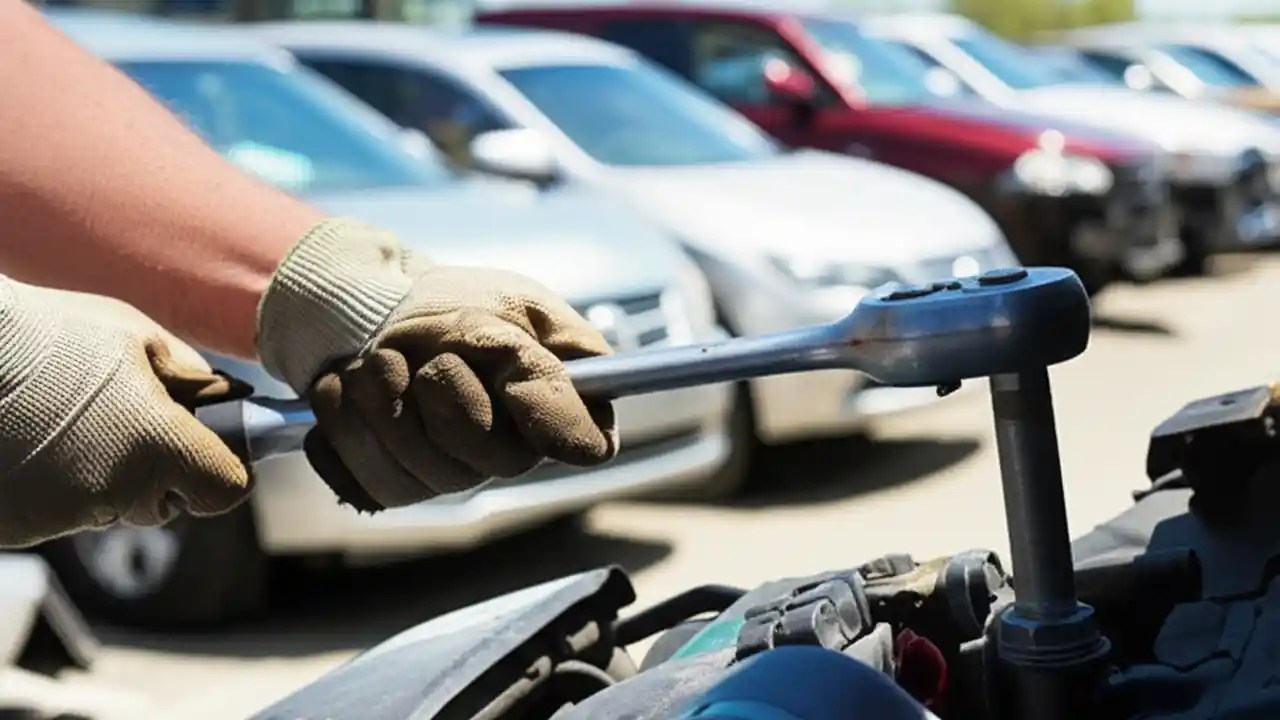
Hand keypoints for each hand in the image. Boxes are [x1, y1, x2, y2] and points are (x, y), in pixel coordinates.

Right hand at [0, 279, 250, 547]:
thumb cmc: (49, 332)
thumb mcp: (137, 336)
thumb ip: (191, 376)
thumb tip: (228, 399)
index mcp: (159, 445)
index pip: (224, 489)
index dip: (221, 471)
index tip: (209, 452)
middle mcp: (116, 491)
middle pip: (162, 502)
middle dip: (152, 470)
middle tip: (113, 420)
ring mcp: (62, 515)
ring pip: (106, 508)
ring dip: (97, 477)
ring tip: (57, 422)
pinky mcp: (17, 528)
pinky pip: (54, 514)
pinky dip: (48, 488)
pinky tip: (24, 443)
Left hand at [257, 220, 615, 510]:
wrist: (377, 303)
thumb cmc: (456, 302)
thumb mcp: (510, 313)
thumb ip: (545, 376)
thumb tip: (590, 451)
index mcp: (557, 407)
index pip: (583, 446)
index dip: (544, 418)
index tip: (508, 378)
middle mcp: (509, 453)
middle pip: (483, 463)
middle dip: (439, 392)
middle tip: (423, 352)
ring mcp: (448, 475)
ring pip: (415, 475)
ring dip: (379, 401)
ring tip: (378, 358)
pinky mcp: (389, 483)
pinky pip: (361, 482)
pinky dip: (342, 423)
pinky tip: (347, 388)